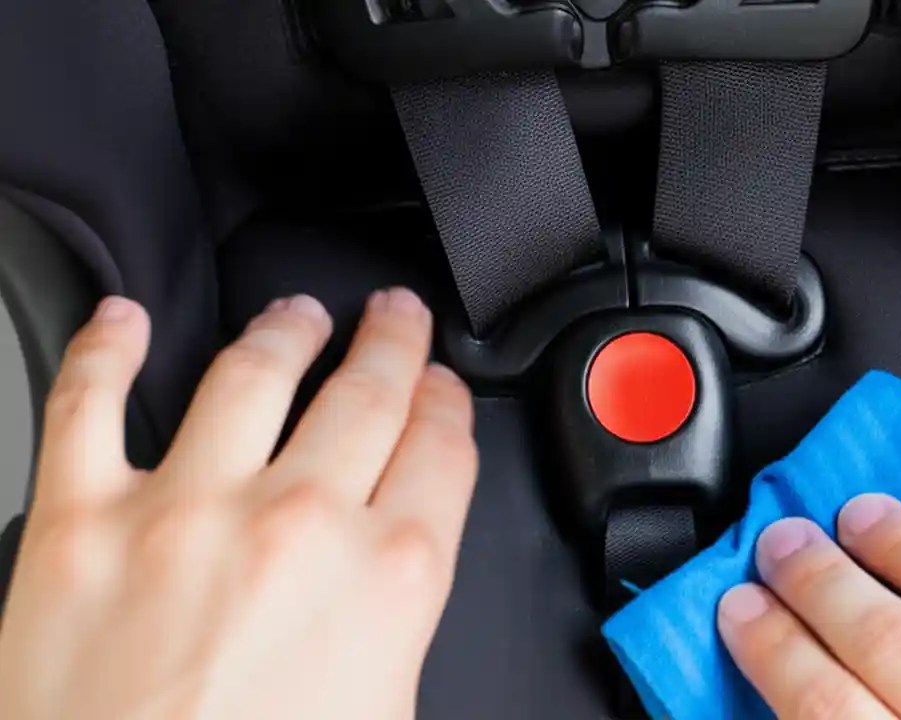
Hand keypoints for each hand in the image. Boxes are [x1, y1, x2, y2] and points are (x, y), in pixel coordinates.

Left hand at [0, 289, 477, 719]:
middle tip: (392, 316)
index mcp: (388, 579)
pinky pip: (90, 404)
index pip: (441, 448)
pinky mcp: (80, 525)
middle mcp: (297, 526)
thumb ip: (402, 619)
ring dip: (283, 332)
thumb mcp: (386, 709)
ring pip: (252, 375)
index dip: (447, 398)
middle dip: (390, 343)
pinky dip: (106, 349)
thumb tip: (399, 563)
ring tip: (294, 316)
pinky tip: (125, 321)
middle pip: (366, 395)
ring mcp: (186, 513)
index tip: (441, 381)